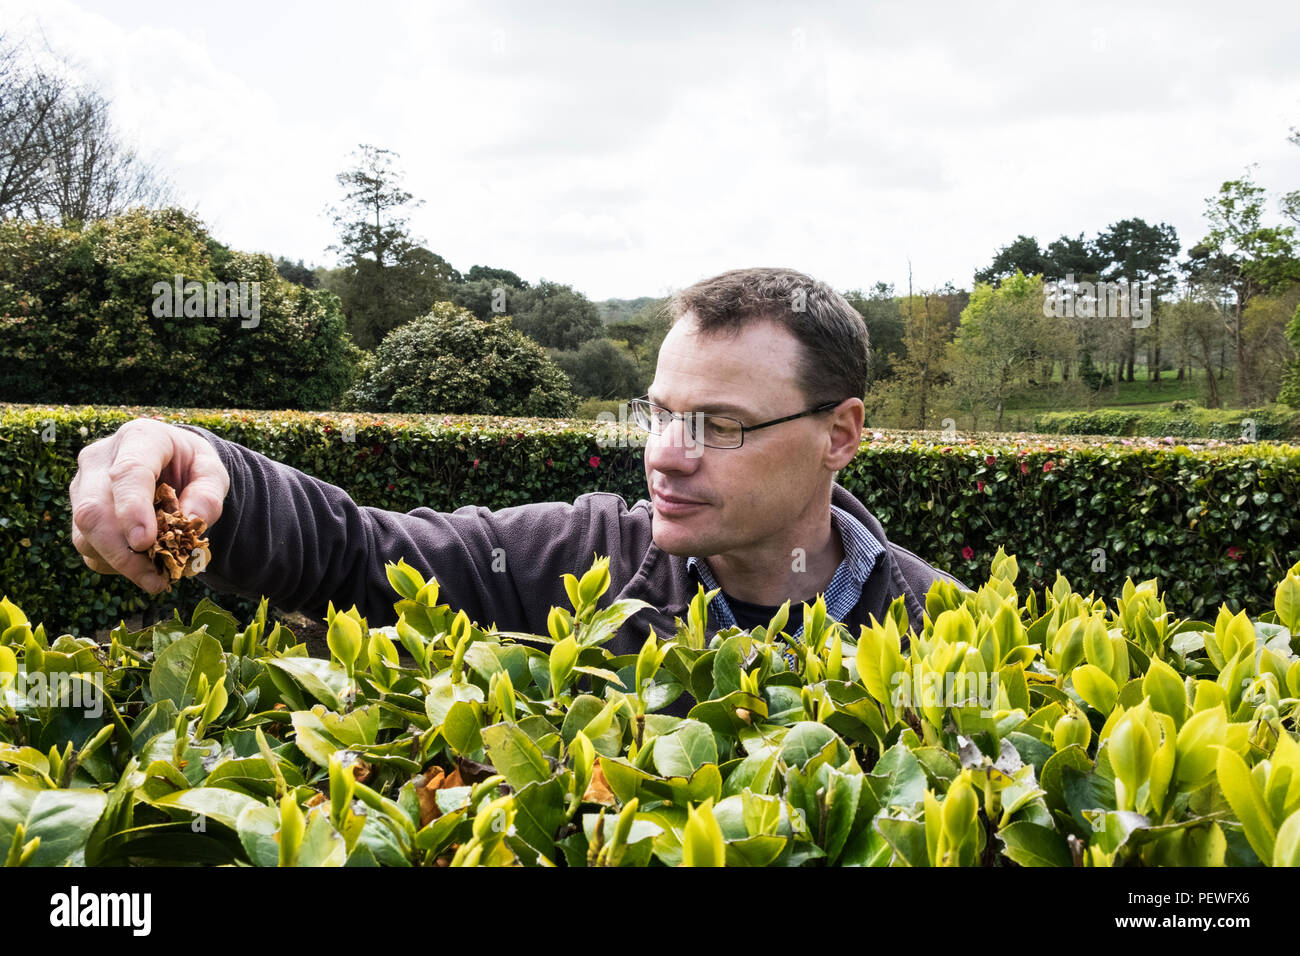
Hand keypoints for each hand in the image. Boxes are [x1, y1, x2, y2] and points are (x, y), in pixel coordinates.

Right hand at [70, 418, 228, 593]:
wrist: (171, 463)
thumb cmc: (192, 466)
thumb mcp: (213, 472)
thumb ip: (209, 494)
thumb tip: (192, 521)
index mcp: (139, 438)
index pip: (127, 473)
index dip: (132, 509)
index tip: (144, 543)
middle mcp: (100, 459)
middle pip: (93, 510)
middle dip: (121, 551)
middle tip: (156, 579)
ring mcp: (83, 486)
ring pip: (84, 533)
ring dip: (119, 563)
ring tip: (156, 578)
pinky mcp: (79, 512)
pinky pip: (87, 547)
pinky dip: (113, 565)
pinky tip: (142, 567)